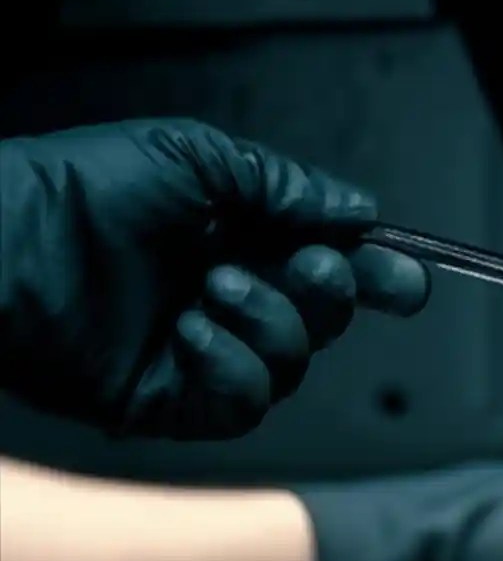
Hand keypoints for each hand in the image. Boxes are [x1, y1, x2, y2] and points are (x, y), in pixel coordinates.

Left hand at [0, 118, 428, 438]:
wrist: (6, 242)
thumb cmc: (81, 189)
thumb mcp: (196, 157)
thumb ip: (283, 183)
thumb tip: (355, 208)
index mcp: (243, 238)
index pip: (334, 264)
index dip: (378, 273)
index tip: (405, 278)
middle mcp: (232, 297)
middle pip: (329, 317)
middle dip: (331, 291)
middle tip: (301, 262)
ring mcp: (204, 351)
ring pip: (292, 363)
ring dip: (270, 323)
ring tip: (212, 288)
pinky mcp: (171, 399)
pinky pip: (243, 404)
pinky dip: (232, 369)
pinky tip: (190, 333)